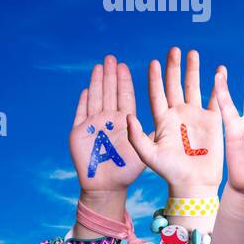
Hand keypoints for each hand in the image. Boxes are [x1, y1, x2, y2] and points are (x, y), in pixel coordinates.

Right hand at [70, 55, 146, 191]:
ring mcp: (93, 125)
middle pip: (109, 93)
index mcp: (125, 121)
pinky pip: (81, 113)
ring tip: (99, 66)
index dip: (124, 81)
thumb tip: (164, 116)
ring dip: (97, 82)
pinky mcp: (78, 133)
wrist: (107, 186)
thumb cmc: (127, 170)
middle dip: (110, 75)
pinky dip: (83, 102)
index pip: (125, 96)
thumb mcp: (144, 150)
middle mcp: (109, 120)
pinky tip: (86, 89)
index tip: (125, 65)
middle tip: (111, 57)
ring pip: (95, 98)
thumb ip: (148, 133)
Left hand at [127, 48, 223, 196]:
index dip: (155, 78)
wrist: (194, 183)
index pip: (157, 93)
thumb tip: (127, 116)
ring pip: (194, 87)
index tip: (154, 62)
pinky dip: (217, 85)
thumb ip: (137, 136)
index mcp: (162, 120)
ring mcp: (196, 116)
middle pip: (175, 85)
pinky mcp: (213, 121)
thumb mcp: (148, 155)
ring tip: (192, 54)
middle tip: (175, 49)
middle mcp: (178, 114)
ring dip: (193, 70)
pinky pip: (215, 98)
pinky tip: (219, 71)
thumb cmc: (170, 172)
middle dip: (174, 67)